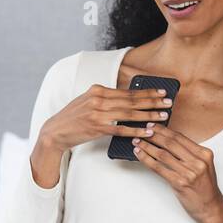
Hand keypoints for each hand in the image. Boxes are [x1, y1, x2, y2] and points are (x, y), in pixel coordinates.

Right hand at [29, 84, 169, 187]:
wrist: (55, 131)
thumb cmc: (73, 118)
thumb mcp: (88, 101)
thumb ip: (106, 99)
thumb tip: (128, 99)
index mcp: (97, 90)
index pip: (126, 91)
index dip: (145, 92)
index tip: (160, 91)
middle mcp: (98, 99)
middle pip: (131, 100)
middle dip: (152, 101)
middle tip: (168, 102)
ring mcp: (97, 114)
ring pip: (129, 113)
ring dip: (148, 115)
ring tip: (163, 116)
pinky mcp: (97, 128)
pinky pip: (120, 129)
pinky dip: (135, 130)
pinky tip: (147, 131)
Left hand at [131, 126, 222, 222]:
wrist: (210, 207)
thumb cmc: (205, 187)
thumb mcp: (203, 166)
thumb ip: (190, 154)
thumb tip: (168, 141)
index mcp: (204, 154)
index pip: (180, 137)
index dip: (164, 130)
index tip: (153, 126)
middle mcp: (198, 161)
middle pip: (171, 143)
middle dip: (153, 135)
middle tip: (141, 131)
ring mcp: (189, 172)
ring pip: (162, 154)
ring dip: (147, 146)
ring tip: (137, 142)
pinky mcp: (179, 183)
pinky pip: (158, 168)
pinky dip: (146, 159)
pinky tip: (140, 154)